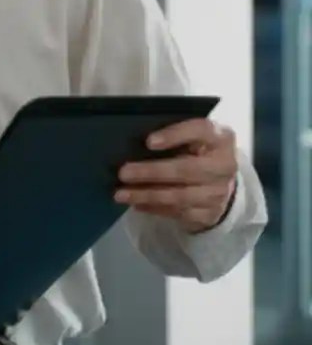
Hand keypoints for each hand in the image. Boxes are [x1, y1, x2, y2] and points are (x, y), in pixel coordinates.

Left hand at [115, 119, 238, 232]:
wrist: (222, 180)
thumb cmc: (198, 149)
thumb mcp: (193, 135)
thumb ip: (172, 133)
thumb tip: (134, 140)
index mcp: (220, 138)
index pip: (200, 131)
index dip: (175, 135)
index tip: (148, 142)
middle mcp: (223, 165)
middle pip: (186, 170)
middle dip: (151, 172)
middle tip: (123, 173)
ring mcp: (218, 192)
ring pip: (180, 196)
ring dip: (147, 195)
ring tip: (121, 194)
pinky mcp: (210, 213)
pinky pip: (178, 212)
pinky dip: (154, 208)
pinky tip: (136, 204)